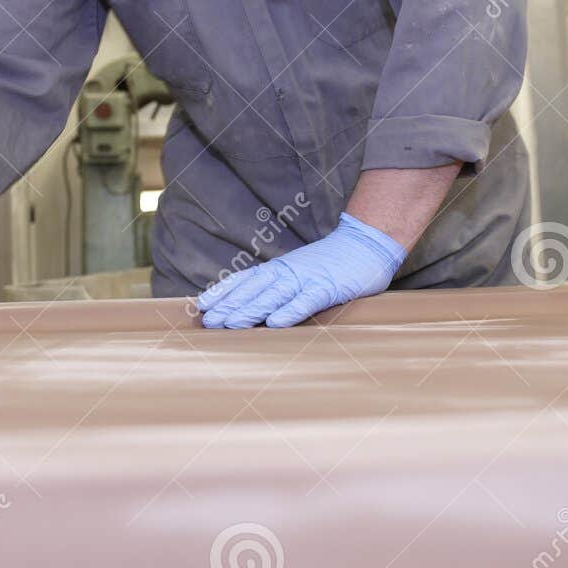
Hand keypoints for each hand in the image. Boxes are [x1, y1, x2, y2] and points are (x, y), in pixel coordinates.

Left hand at [196, 213, 405, 328]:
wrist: (366, 243)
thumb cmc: (330, 263)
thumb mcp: (298, 271)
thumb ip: (278, 285)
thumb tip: (254, 305)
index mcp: (279, 269)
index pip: (245, 280)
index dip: (224, 292)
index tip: (202, 306)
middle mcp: (288, 272)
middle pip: (254, 289)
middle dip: (230, 305)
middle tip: (209, 321)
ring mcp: (307, 279)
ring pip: (274, 295)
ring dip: (251, 309)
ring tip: (231, 324)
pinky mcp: (329, 287)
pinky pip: (307, 300)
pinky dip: (290, 311)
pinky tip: (274, 323)